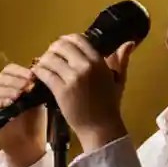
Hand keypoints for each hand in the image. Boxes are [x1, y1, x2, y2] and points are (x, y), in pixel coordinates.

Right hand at [0, 63, 47, 157]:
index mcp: (11, 82)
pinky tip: (7, 104)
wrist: (29, 141)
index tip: (31, 76)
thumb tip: (36, 73)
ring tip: (17, 96)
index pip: (9, 70)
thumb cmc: (34, 119)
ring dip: (5, 90)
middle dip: (13, 81)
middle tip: (26, 87)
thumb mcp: (37, 99)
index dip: (19, 71)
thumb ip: (33, 86)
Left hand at [30, 34, 137, 150]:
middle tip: (51, 56)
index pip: (78, 39)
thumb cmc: (109, 104)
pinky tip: (38, 74)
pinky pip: (45, 73)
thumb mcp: (118, 79)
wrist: (100, 127)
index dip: (67, 39)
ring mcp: (72, 78)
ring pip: (50, 58)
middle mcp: (85, 66)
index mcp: (99, 61)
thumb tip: (129, 43)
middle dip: (53, 49)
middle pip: (61, 46)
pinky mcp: (61, 90)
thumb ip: (121, 60)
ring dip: (44, 59)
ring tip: (44, 65)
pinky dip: (38, 71)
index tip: (62, 46)